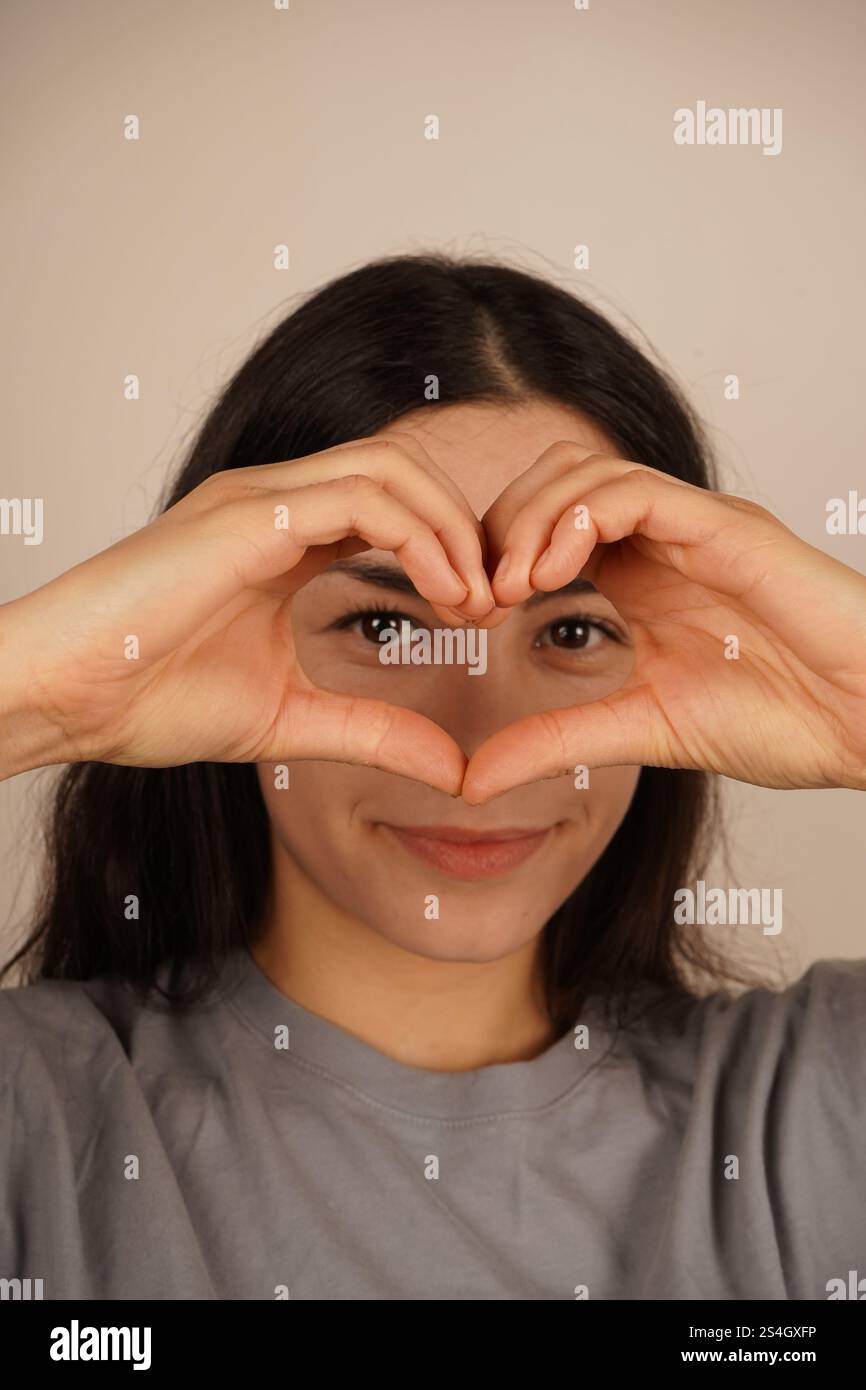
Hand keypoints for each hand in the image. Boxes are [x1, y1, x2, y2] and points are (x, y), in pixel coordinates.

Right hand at [1, 434, 495, 791]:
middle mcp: (276, 504)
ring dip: (451, 528)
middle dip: (464, 528)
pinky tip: (442, 592)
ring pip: (391, 468)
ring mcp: (260, 500)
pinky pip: (361, 496)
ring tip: (474, 598)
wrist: (62, 697)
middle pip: (404, 472)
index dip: (450, 550)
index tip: (481, 615)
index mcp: (284, 538)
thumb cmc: (146, 698)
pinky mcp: (247, 514)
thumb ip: (371, 732)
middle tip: (496, 600)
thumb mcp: (289, 719)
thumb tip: (450, 768)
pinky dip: (419, 536)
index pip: (394, 509)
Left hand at [462, 443, 865, 802]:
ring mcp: (695, 526)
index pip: (544, 524)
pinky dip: (578, 518)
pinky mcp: (726, 528)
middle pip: (553, 479)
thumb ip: (557, 740)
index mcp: (643, 574)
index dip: (495, 554)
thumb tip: (473, 775)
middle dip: (498, 526)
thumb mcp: (640, 729)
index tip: (468, 612)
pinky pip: (636, 492)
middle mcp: (664, 537)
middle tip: (476, 593)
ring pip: (585, 471)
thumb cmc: (783, 720)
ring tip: (507, 585)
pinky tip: (550, 573)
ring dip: (528, 519)